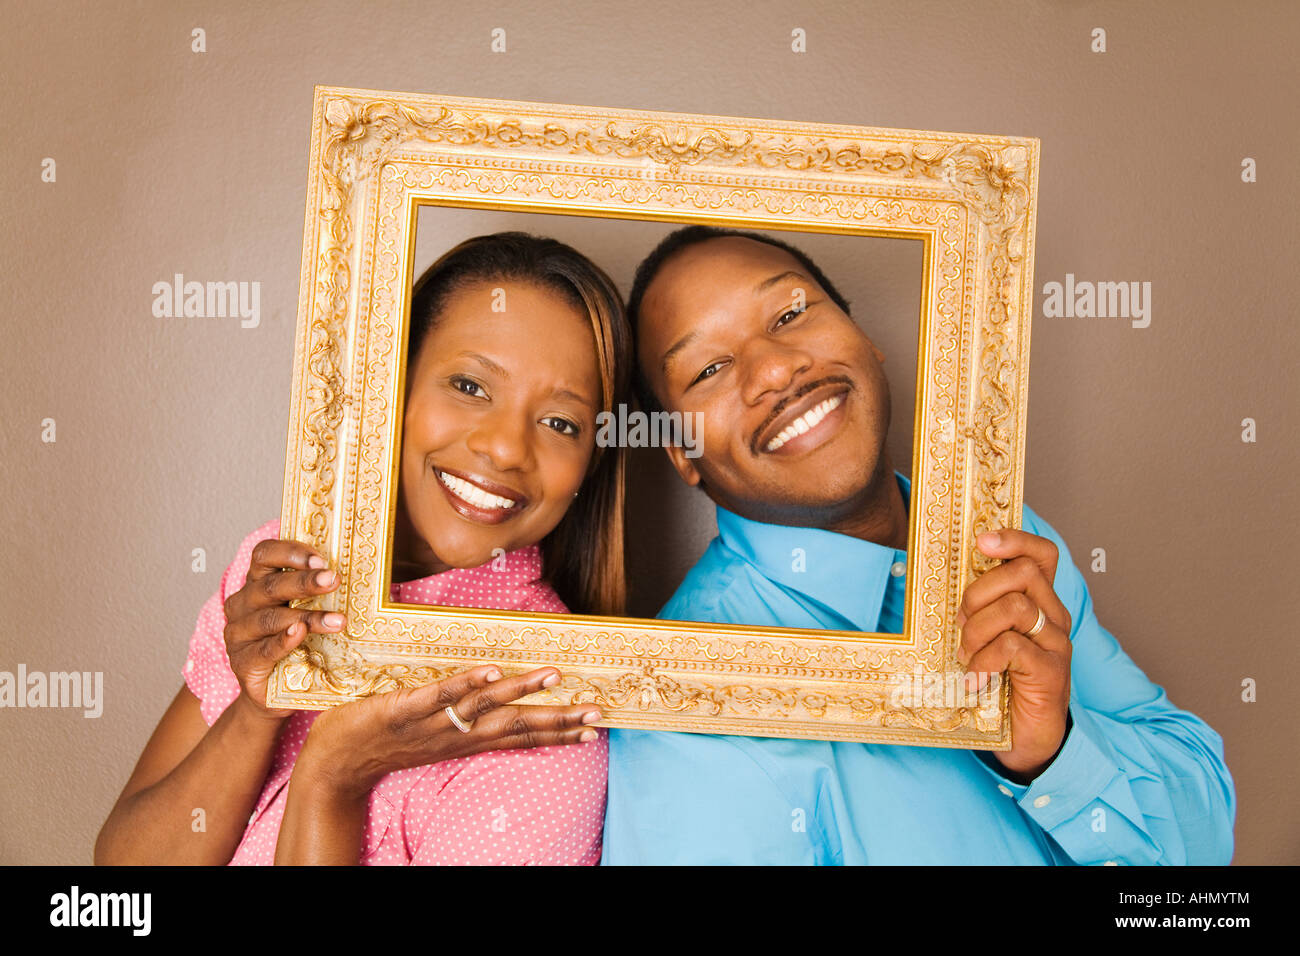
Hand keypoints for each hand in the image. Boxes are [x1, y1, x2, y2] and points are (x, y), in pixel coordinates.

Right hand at [221, 538, 343, 719]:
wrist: (271, 696)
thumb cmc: (294, 646)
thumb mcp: (304, 612)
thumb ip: (318, 593)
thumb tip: (361, 577)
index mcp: (256, 584)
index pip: (264, 555)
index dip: (291, 552)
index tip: (321, 559)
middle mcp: (242, 605)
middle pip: (270, 585)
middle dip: (305, 581)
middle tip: (333, 580)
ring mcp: (238, 635)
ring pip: (271, 617)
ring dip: (307, 616)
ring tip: (337, 620)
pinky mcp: (243, 663)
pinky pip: (264, 649)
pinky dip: (283, 641)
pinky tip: (300, 634)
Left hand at [296, 664, 601, 798]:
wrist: (331, 767)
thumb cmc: (381, 745)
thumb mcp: (430, 738)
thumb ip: (460, 719)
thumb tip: (490, 693)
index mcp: (464, 741)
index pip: (519, 738)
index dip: (556, 733)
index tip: (593, 729)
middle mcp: (454, 736)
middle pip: (514, 726)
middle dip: (556, 720)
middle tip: (594, 714)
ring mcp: (430, 724)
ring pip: (482, 706)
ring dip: (518, 691)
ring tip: (552, 676)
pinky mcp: (401, 711)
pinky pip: (437, 696)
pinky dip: (463, 684)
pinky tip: (489, 671)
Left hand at [956, 529, 1072, 782]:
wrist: (1026, 738)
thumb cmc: (1002, 681)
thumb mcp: (988, 637)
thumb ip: (981, 607)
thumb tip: (951, 577)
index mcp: (1040, 602)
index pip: (1041, 554)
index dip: (1014, 539)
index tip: (981, 542)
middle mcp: (1054, 617)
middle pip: (1023, 574)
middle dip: (979, 592)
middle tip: (962, 623)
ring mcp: (1055, 645)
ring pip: (1015, 608)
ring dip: (977, 631)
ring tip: (967, 656)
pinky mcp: (1050, 672)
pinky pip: (1012, 647)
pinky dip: (984, 661)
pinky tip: (975, 679)